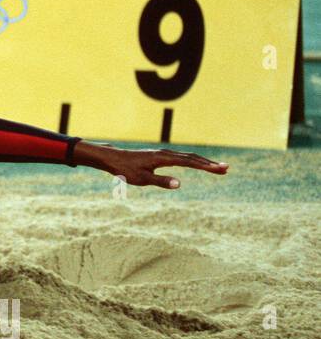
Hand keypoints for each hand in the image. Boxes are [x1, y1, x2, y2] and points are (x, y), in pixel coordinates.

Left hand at [76, 141, 226, 188]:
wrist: (112, 158)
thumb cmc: (125, 170)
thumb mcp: (142, 179)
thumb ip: (161, 181)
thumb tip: (179, 184)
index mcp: (163, 158)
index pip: (189, 162)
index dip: (206, 166)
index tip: (220, 169)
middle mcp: (165, 154)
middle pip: (192, 157)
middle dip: (209, 163)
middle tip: (226, 169)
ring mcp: (163, 154)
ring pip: (187, 157)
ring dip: (202, 161)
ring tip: (217, 168)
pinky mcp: (160, 156)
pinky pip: (181, 158)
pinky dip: (192, 160)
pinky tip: (197, 164)